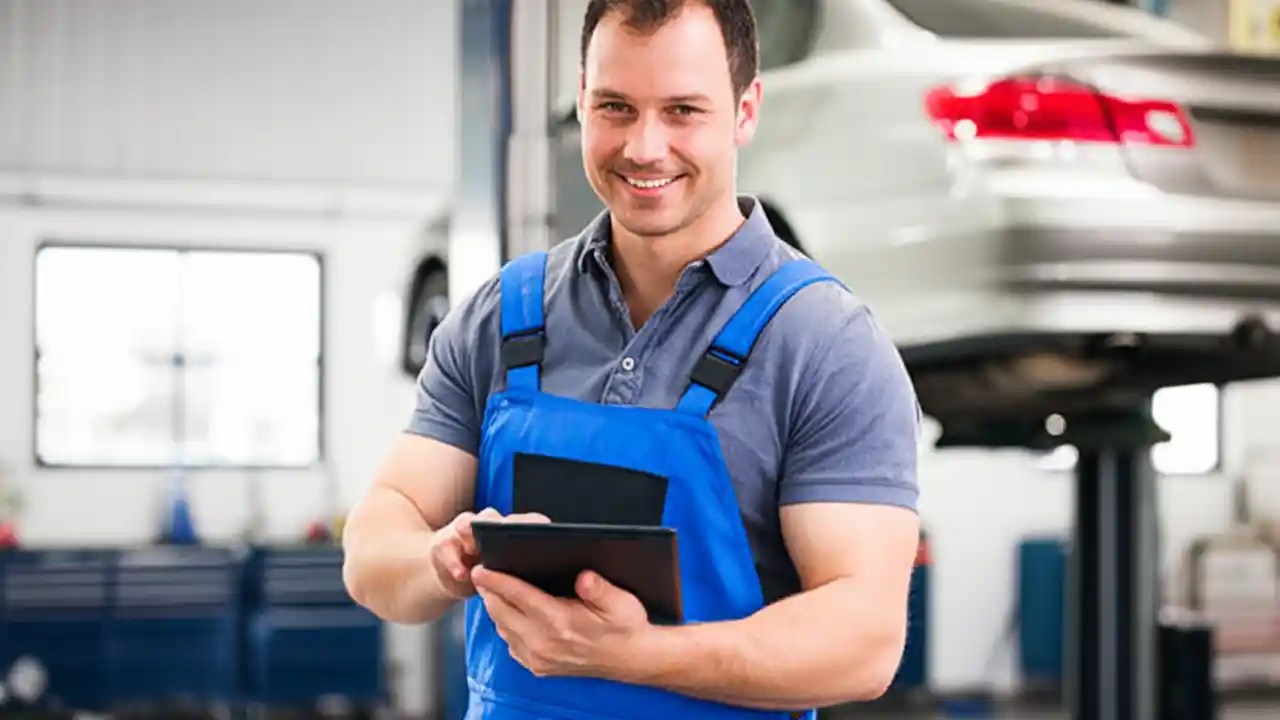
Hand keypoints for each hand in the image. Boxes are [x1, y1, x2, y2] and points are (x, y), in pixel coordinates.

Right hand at [430, 508, 549, 599]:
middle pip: (497, 519)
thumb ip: (527, 572)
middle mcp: (487, 524)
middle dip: (504, 525)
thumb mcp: (510, 574)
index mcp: (511, 529)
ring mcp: (463, 532)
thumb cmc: (490, 574)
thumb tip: (558, 583)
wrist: (451, 573)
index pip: (528, 521)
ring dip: (473, 534)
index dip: (536, 525)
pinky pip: (447, 548)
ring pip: (468, 524)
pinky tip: (461, 574)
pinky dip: (455, 562)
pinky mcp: (443, 544)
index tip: (546, 534)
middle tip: (513, 536)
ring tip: (478, 549)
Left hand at [472, 565, 650, 677]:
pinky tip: (509, 613)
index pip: (519, 596)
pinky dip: (504, 626)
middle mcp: (544, 643)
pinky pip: (510, 643)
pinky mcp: (538, 667)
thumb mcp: (622, 602)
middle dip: (489, 591)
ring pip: (502, 628)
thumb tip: (584, 576)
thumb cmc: (626, 626)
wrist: (632, 659)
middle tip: (482, 572)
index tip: (481, 569)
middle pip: (502, 612)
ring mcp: (539, 658)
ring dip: (495, 608)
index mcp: (561, 622)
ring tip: (492, 589)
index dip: (497, 581)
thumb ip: (600, 589)